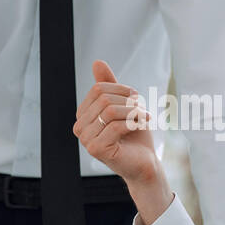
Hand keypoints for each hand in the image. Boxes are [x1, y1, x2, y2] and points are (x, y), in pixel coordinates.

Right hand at [73, 60, 172, 224]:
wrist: (144, 162)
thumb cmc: (134, 135)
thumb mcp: (123, 105)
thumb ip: (109, 85)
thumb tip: (97, 62)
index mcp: (83, 115)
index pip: (98, 89)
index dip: (121, 90)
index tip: (136, 99)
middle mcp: (79, 127)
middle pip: (104, 99)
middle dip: (128, 101)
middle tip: (142, 110)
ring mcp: (85, 140)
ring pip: (110, 111)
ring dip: (133, 112)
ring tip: (145, 118)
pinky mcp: (96, 150)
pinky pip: (115, 126)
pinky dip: (133, 123)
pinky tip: (142, 126)